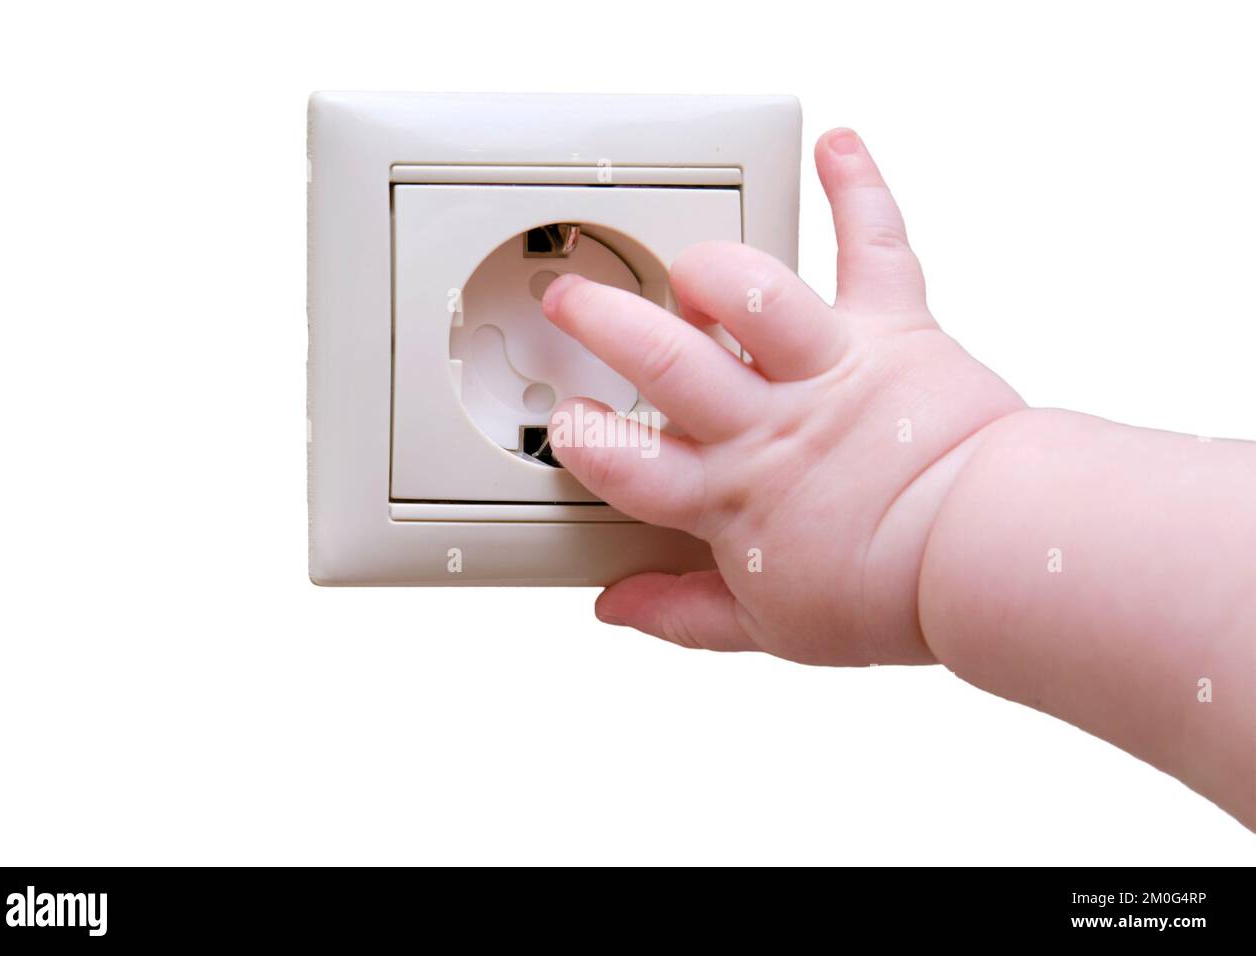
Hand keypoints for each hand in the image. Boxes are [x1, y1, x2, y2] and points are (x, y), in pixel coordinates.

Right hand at [541, 129, 1024, 663]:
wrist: (985, 556)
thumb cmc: (885, 592)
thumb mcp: (767, 628)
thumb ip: (681, 614)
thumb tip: (614, 608)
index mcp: (727, 494)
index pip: (622, 459)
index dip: (581, 436)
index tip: (569, 422)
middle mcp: (767, 422)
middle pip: (663, 357)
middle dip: (602, 320)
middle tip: (573, 298)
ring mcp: (827, 367)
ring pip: (750, 293)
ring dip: (712, 267)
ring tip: (688, 261)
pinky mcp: (890, 328)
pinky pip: (873, 246)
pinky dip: (859, 191)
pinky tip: (839, 145)